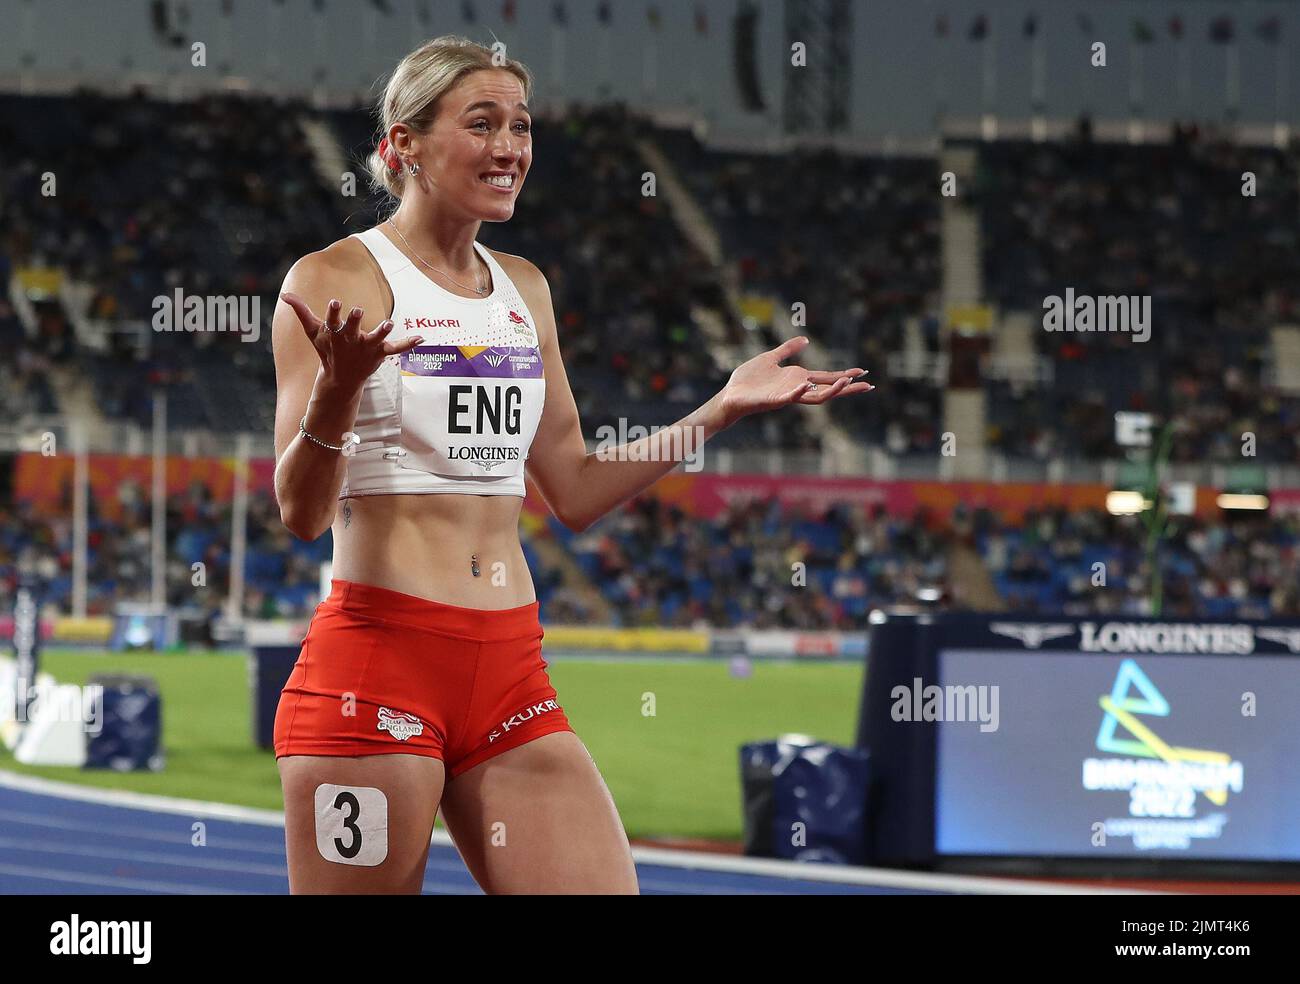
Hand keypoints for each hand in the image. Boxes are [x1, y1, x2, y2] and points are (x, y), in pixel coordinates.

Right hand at [280, 293, 423, 393]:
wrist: (339, 379)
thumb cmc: (327, 350)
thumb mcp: (313, 332)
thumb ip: (301, 311)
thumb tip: (285, 294)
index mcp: (336, 333)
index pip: (333, 321)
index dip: (334, 313)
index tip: (336, 303)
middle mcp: (351, 340)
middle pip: (353, 329)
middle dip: (355, 321)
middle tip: (358, 311)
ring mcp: (367, 347)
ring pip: (376, 338)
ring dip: (382, 331)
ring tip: (389, 323)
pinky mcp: (380, 353)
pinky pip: (396, 348)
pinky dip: (408, 344)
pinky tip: (421, 338)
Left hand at [716, 336, 873, 427]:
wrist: (730, 395)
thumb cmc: (748, 380)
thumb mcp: (771, 358)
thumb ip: (788, 349)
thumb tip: (805, 339)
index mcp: (797, 378)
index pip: (826, 378)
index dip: (844, 374)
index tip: (863, 372)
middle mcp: (796, 389)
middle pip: (828, 390)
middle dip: (848, 388)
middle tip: (868, 385)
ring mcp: (787, 396)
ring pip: (815, 397)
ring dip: (832, 391)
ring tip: (848, 382)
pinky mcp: (773, 400)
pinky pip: (790, 398)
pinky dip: (798, 392)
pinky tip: (807, 385)